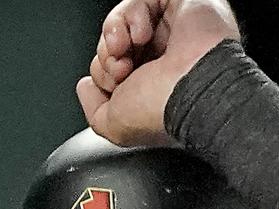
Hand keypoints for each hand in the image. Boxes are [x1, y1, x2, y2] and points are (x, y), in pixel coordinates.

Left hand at [77, 0, 242, 147]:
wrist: (193, 90)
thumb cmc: (163, 111)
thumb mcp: (116, 126)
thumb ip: (94, 111)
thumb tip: (85, 88)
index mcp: (156, 86)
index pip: (115, 65)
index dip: (105, 72)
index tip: (115, 84)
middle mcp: (166, 58)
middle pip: (116, 42)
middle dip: (108, 54)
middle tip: (120, 69)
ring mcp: (174, 31)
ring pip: (125, 19)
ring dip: (115, 33)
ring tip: (124, 49)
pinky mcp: (181, 5)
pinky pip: (141, 0)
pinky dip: (132, 15)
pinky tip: (143, 34)